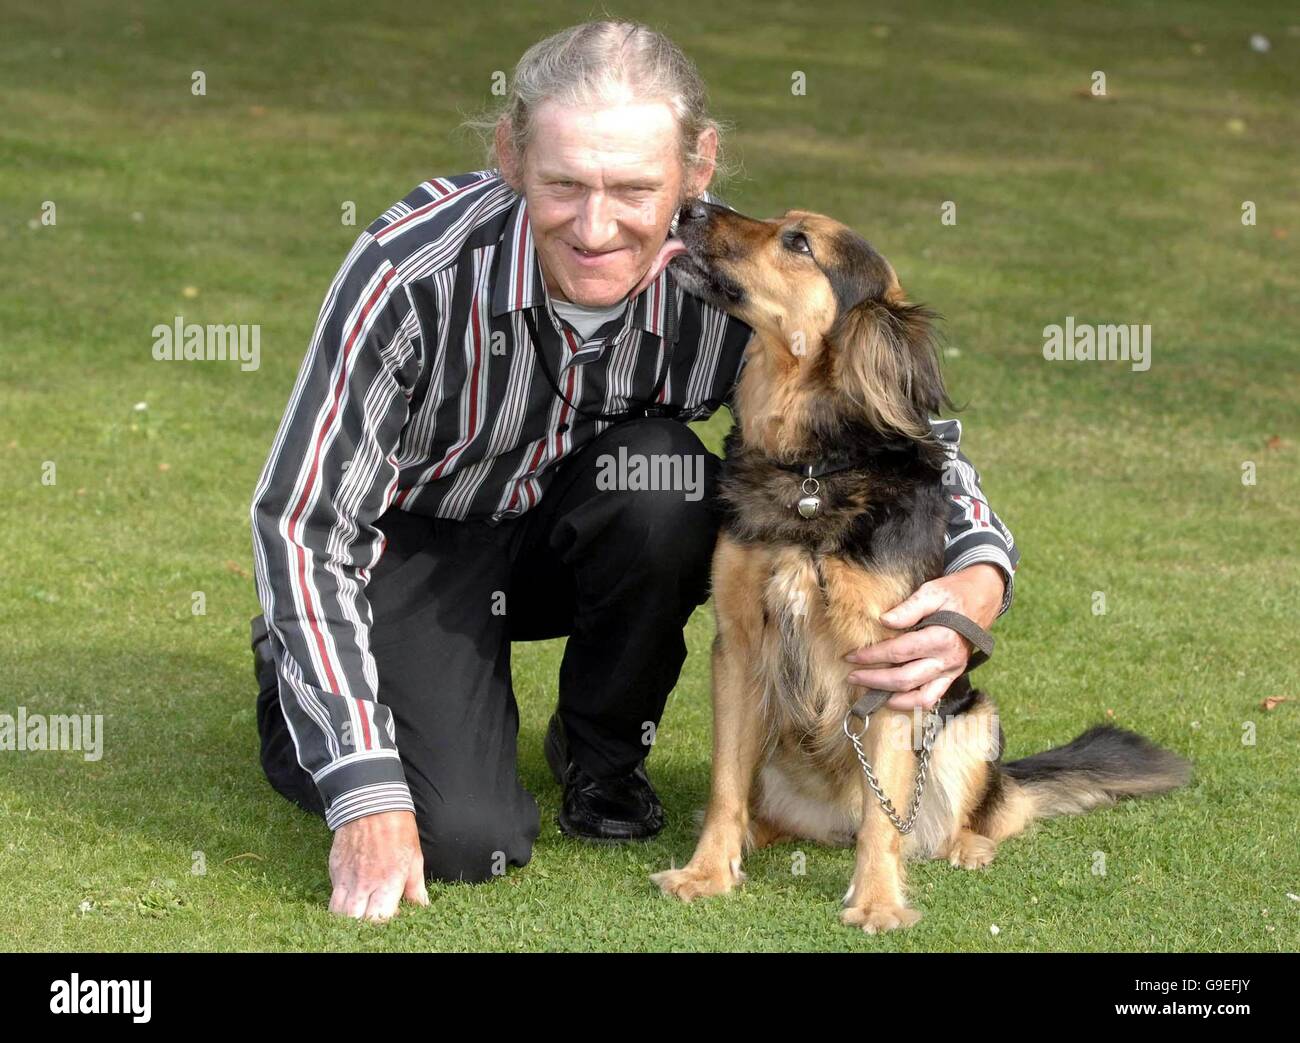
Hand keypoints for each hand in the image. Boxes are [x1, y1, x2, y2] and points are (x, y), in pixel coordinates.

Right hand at [328, 809, 428, 921]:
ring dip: (348, 917)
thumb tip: (422, 907)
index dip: (385, 924)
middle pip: (354, 922)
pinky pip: (333, 894)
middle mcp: (363, 884)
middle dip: (363, 925)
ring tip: (360, 911)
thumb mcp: (414, 856)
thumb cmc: (397, 827)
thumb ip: (416, 887)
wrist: (370, 801)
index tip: (391, 916)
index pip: (379, 921)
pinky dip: (340, 900)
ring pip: (338, 913)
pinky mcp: (334, 869)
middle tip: (373, 915)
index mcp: (387, 882)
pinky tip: (353, 894)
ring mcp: (345, 878)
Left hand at [844, 564, 1004, 712]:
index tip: (851, 656)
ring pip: (918, 695)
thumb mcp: (932, 591)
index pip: (899, 652)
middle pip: (904, 679)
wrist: (984, 597)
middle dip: (874, 680)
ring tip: (867, 691)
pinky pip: (931, 699)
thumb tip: (884, 620)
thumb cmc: (955, 593)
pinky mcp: (952, 676)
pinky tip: (892, 699)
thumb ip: (909, 608)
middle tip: (852, 676)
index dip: (872, 656)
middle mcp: (947, 660)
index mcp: (942, 638)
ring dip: (890, 696)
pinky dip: (910, 703)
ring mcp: (951, 671)